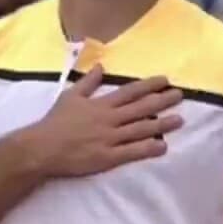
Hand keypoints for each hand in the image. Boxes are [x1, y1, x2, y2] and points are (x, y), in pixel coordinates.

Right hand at [26, 65, 182, 177]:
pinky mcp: (108, 157)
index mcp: (101, 104)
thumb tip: (101, 66)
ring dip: (162, 124)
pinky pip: (132, 152)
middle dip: (162, 101)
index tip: (165, 81)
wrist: (43, 148)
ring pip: (141, 129)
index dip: (149, 86)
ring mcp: (110, 139)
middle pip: (141, 108)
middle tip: (180, 96)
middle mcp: (109, 119)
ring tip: (179, 120)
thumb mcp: (70, 96)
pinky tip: (162, 146)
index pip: (130, 92)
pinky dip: (148, 149)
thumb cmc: (56, 122)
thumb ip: (88, 82)